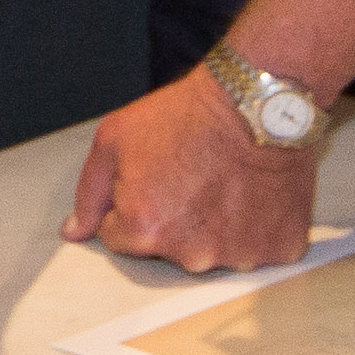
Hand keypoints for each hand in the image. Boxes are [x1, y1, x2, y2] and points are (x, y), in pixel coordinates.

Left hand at [66, 70, 319, 271]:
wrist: (257, 99)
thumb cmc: (188, 115)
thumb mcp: (115, 139)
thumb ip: (89, 193)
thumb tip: (74, 231)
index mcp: (145, 229)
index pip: (120, 238)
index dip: (133, 204)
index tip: (156, 179)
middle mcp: (191, 254)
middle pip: (169, 250)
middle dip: (174, 220)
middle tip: (193, 177)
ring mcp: (239, 256)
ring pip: (214, 252)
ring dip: (217, 226)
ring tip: (226, 182)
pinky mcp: (279, 250)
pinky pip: (258, 249)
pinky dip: (256, 228)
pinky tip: (254, 193)